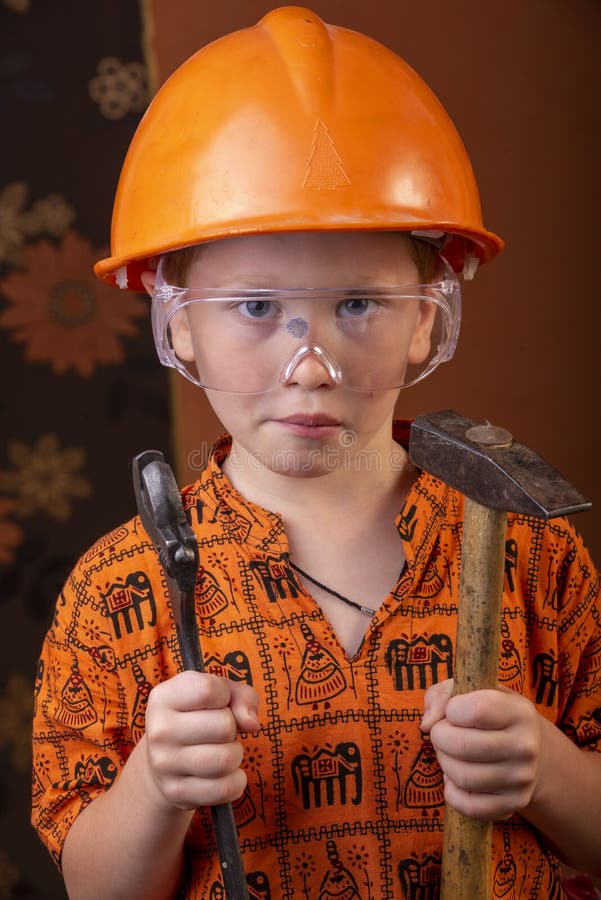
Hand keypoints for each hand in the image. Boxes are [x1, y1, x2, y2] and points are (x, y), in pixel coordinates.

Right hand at [143, 671, 259, 811]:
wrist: (163, 761)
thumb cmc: (197, 717)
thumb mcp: (217, 694)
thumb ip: (242, 696)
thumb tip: (252, 724)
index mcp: (163, 698)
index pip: (209, 690)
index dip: (225, 695)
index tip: (217, 703)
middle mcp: (159, 730)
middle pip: (224, 726)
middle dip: (233, 728)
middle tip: (219, 731)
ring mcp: (165, 764)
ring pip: (227, 759)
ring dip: (235, 754)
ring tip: (222, 750)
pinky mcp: (176, 792)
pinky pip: (225, 789)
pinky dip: (236, 781)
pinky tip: (225, 774)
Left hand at [421, 679, 544, 820]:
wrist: (531, 750)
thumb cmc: (492, 715)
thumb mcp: (472, 691)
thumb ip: (442, 696)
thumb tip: (427, 724)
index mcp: (519, 712)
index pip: (477, 710)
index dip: (452, 710)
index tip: (453, 711)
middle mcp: (525, 747)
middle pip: (463, 746)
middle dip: (439, 738)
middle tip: (442, 734)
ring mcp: (521, 779)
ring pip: (463, 777)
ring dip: (445, 763)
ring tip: (449, 754)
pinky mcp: (513, 804)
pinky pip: (470, 807)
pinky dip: (453, 793)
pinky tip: (455, 779)